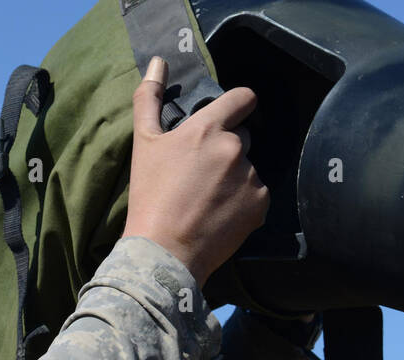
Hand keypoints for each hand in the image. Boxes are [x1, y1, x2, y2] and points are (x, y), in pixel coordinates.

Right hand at [122, 56, 268, 287]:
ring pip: (248, 168)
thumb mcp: (143, 143)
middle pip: (243, 137)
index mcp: (208, 128)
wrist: (163, 251)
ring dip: (234, 179)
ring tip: (207, 201)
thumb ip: (150, 98)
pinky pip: (256, 194)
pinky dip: (243, 203)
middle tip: (201, 176)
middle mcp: (234, 148)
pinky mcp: (260, 204)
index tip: (230, 118)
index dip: (238, 106)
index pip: (244, 98)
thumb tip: (158, 63)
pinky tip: (220, 215)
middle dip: (227, 150)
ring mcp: (250, 176)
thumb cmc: (149, 195)